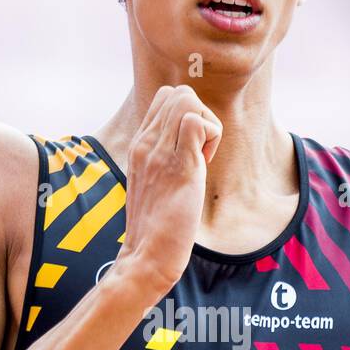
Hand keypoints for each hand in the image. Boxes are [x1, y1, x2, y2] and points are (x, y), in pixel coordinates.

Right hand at [118, 84, 222, 297]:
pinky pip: (198, 122)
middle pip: (178, 93)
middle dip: (199, 117)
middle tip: (198, 153)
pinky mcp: (179, 166)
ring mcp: (159, 152)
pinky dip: (211, 139)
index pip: (165, 97)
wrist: (147, 256)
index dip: (186, 117)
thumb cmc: (155, 226)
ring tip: (200, 160)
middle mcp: (145, 142)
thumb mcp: (152, 182)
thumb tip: (187, 146)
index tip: (189, 149)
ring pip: (188, 100)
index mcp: (139, 145)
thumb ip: (162, 159)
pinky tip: (204, 166)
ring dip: (206, 126)